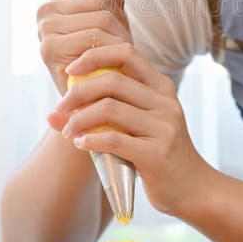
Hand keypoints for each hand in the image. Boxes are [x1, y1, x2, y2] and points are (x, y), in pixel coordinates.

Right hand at [37, 0, 131, 94]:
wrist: (98, 96)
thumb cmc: (107, 53)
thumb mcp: (109, 11)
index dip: (116, 2)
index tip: (112, 25)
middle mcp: (45, 10)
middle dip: (118, 24)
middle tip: (115, 47)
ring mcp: (44, 29)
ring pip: (100, 17)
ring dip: (116, 40)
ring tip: (111, 58)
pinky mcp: (49, 49)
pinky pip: (93, 37)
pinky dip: (108, 52)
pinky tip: (106, 66)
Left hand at [49, 41, 212, 217]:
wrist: (191, 188)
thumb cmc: (157, 153)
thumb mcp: (137, 125)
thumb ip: (102, 113)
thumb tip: (51, 115)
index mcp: (161, 87)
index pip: (126, 53)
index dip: (94, 56)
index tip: (70, 71)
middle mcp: (166, 101)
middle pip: (112, 81)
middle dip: (78, 93)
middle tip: (61, 108)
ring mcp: (164, 127)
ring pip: (109, 110)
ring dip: (79, 119)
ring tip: (68, 130)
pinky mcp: (157, 154)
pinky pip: (114, 140)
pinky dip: (90, 140)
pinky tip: (80, 144)